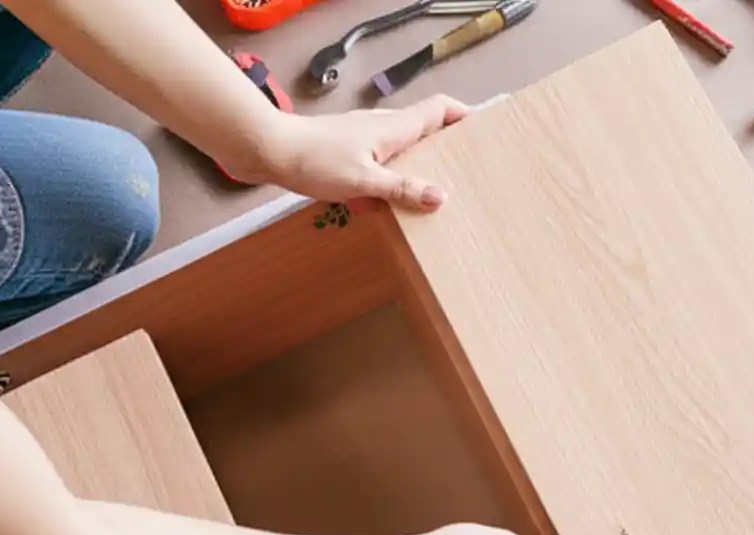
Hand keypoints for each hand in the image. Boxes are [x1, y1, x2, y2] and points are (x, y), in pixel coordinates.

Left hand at [239, 94, 471, 209]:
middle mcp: (385, 130)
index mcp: (394, 129)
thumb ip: (402, 189)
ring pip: (405, 152)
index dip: (465, 115)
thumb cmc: (313, 159)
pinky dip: (390, 184)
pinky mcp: (351, 154)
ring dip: (418, 171)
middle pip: (428, 131)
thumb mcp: (362, 180)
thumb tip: (441, 197)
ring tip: (432, 198)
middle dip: (449, 149)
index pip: (440, 108)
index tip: (485, 131)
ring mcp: (367, 141)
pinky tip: (382, 207)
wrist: (268, 151)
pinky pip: (383, 167)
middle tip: (468, 171)